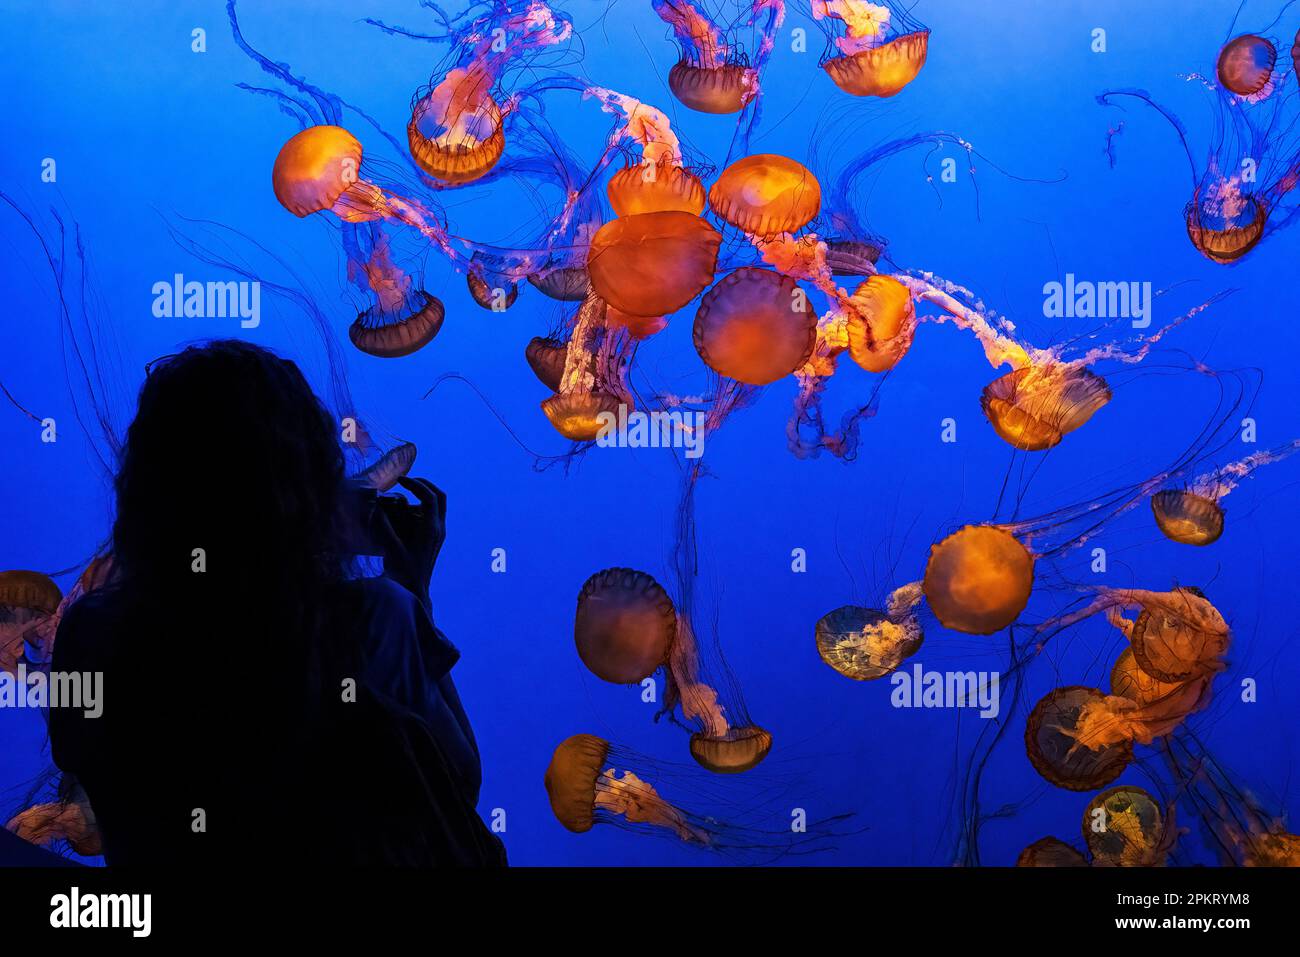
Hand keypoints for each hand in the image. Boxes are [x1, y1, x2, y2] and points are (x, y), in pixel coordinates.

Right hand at [370, 477, 445, 604]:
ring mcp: (438, 534)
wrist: (414, 591)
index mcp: (431, 530)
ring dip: (423, 494)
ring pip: (439, 505)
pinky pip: (433, 515)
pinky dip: (421, 507)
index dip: (415, 485)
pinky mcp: (434, 538)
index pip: (429, 498)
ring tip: (405, 491)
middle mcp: (438, 529)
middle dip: (424, 484)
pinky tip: (404, 510)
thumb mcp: (391, 547)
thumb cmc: (403, 572)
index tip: (400, 480)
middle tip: (406, 480)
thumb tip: (375, 504)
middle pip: (440, 496)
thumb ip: (383, 525)